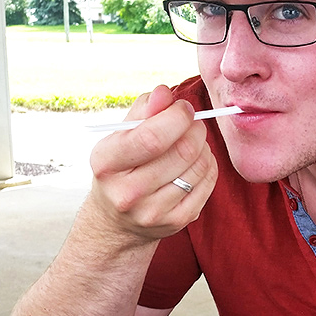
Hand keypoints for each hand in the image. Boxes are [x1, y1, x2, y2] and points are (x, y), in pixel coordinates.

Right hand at [88, 85, 217, 241]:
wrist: (116, 220)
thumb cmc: (122, 167)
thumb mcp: (121, 136)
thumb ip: (144, 111)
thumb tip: (164, 93)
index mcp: (107, 164)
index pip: (152, 138)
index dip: (176, 117)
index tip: (183, 108)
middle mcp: (128, 193)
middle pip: (182, 152)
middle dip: (195, 129)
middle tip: (193, 123)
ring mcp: (153, 212)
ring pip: (198, 167)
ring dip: (203, 146)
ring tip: (193, 141)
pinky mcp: (176, 222)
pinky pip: (208, 184)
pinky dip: (208, 165)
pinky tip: (197, 161)